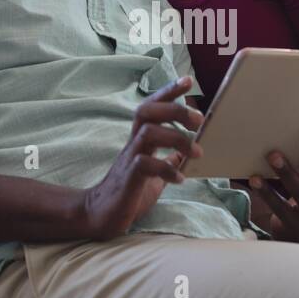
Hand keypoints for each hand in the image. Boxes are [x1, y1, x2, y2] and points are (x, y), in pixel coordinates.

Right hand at [79, 77, 203, 240]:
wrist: (100, 216)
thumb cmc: (127, 193)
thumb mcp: (154, 175)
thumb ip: (167, 162)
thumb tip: (183, 154)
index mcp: (140, 141)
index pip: (151, 108)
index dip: (168, 92)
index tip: (188, 81)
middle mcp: (133, 144)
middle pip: (147, 112)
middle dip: (175, 109)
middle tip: (198, 120)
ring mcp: (128, 160)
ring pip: (148, 133)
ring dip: (177, 138)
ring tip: (196, 152)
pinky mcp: (127, 179)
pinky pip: (144, 165)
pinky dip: (166, 169)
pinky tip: (179, 179)